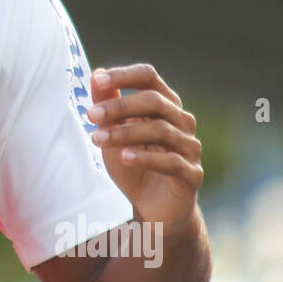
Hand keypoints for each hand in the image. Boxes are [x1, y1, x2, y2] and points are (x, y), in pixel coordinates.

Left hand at [87, 63, 202, 235]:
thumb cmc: (133, 164)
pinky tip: (123, 157)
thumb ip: (108, 105)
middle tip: (90, 115)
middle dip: (119, 106)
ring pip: (161, 130)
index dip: (124, 75)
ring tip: (97, 139)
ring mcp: (190, 147)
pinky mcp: (192, 175)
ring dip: (125, 133)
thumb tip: (96, 73)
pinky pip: (171, 162)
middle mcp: (182, 121)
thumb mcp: (114, 133)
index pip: (149, 77)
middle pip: (154, 101)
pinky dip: (145, 158)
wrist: (154, 208)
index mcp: (165, 105)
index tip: (96, 80)